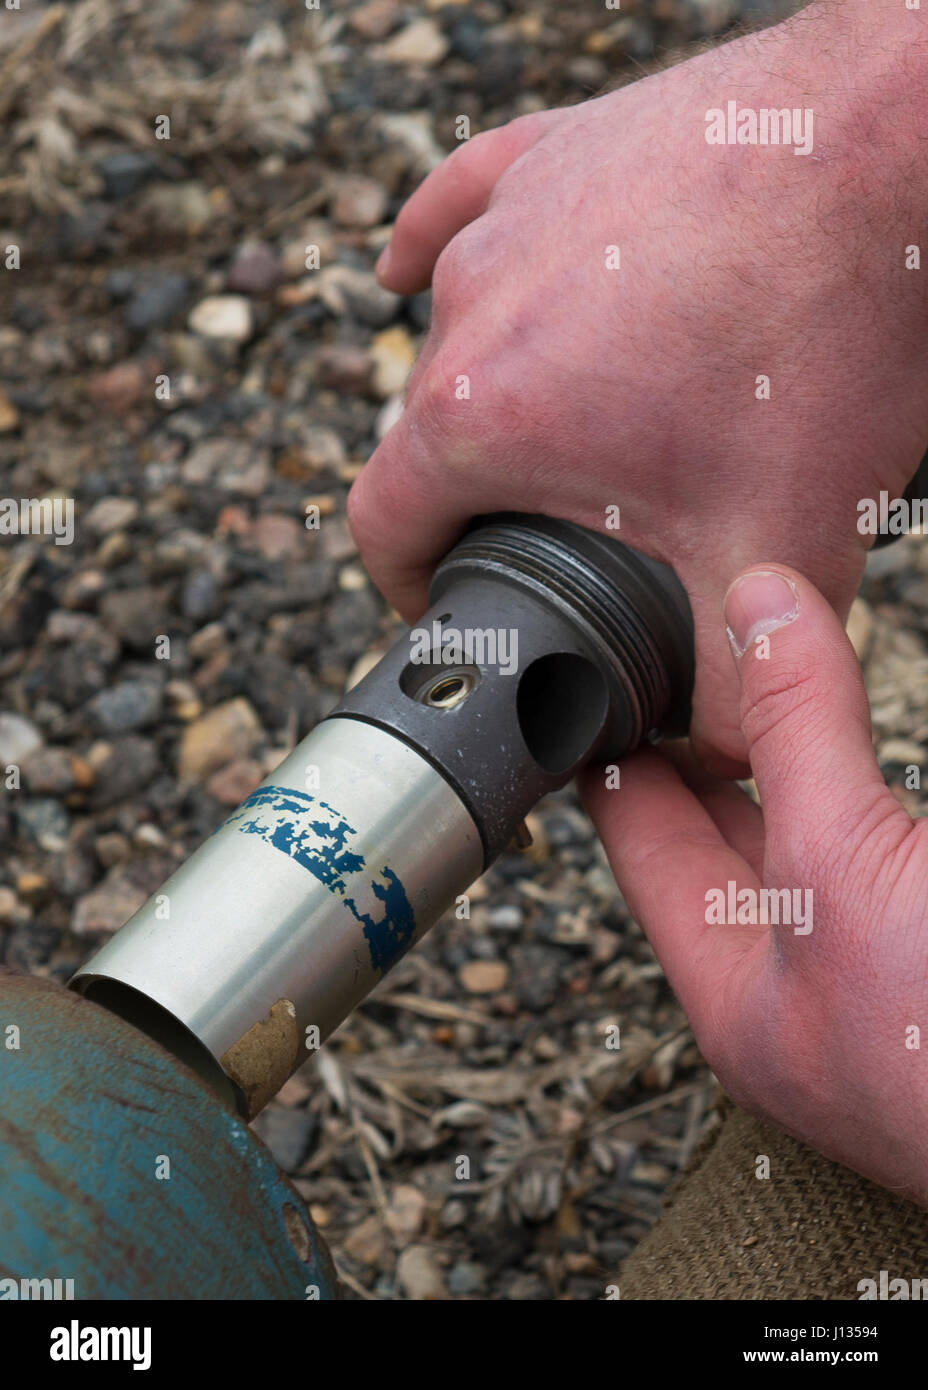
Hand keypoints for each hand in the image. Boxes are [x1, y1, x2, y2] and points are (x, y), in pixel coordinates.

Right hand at [348, 0, 927, 773]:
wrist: (890, 149)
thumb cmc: (827, 336)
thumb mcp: (775, 546)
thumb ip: (725, 689)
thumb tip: (697, 757)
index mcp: (482, 417)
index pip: (382, 528)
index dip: (409, 585)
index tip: (447, 604)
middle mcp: (466, 312)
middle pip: (428, 439)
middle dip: (477, 497)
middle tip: (558, 527)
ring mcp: (502, 219)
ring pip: (458, 338)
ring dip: (495, 393)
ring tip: (581, 417)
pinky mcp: (548, 153)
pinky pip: (457, 209)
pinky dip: (437, 252)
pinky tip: (413, 270)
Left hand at [581, 565, 927, 1203]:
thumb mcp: (844, 870)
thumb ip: (800, 735)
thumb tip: (758, 604)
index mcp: (738, 986)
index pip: (642, 842)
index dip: (610, 753)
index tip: (589, 686)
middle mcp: (805, 982)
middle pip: (727, 838)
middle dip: (700, 746)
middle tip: (667, 663)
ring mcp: (881, 965)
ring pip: (817, 836)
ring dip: (795, 759)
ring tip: (754, 684)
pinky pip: (880, 845)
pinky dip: (861, 780)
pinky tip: (856, 751)